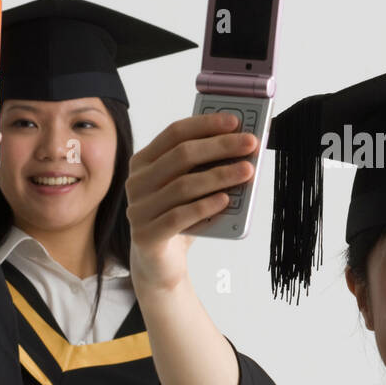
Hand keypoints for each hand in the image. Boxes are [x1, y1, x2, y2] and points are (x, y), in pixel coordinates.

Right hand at [125, 112, 257, 292]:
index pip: (174, 133)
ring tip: (246, 171)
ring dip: (219, 175)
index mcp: (144, 162)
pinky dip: (205, 207)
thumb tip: (241, 147)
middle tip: (249, 144)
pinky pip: (179, 217)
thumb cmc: (179, 218)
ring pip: (183, 186)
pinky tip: (225, 201)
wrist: (160, 263)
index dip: (206, 124)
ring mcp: (138, 209)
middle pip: (181, 156)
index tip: (235, 121)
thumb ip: (204, 168)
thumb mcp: (190, 188)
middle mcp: (136, 182)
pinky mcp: (146, 235)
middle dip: (220, 146)